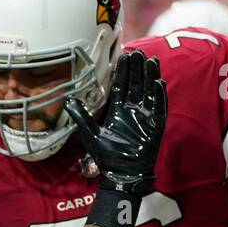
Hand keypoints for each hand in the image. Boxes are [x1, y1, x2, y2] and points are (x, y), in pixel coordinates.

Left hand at [65, 50, 166, 196]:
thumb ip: (82, 117)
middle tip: (138, 52)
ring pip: (149, 92)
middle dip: (137, 69)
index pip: (121, 86)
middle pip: (136, 85)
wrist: (122, 174)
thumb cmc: (107, 157)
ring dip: (150, 77)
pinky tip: (158, 83)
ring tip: (151, 61)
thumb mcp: (91, 135)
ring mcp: (145, 118)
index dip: (123, 72)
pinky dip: (159, 96)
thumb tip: (68, 101)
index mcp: (118, 111)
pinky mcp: (155, 126)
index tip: (124, 56)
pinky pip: (159, 108)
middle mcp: (132, 112)